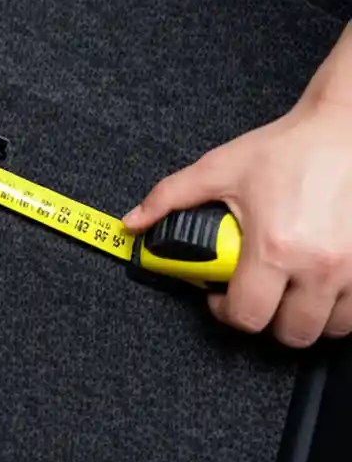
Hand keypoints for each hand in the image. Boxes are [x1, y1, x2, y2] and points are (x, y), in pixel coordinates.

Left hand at [123, 97, 351, 346]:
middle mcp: (318, 266)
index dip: (226, 313)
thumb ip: (168, 198)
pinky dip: (337, 308)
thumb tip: (131, 223)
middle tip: (255, 295)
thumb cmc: (286, 150)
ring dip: (305, 318)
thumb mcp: (218, 169)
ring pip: (328, 328)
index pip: (248, 315)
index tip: (220, 297)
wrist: (345, 129)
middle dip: (267, 320)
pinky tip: (318, 285)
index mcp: (275, 247)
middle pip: (292, 332)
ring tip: (288, 291)